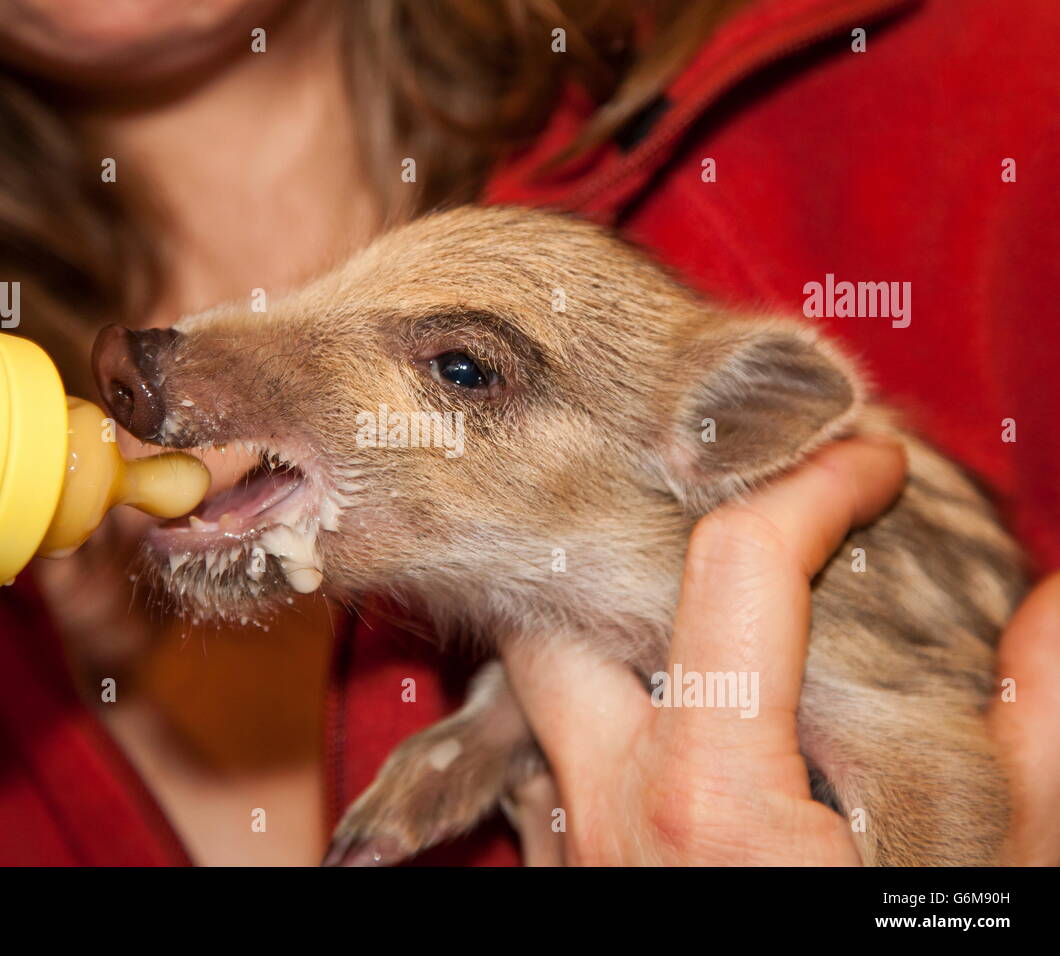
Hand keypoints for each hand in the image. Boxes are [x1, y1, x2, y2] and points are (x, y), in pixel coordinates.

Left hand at [503, 437, 1059, 865]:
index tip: (865, 466)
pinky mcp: (577, 882)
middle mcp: (616, 814)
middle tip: (737, 531)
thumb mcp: (1015, 870)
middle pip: (567, 613)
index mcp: (716, 796)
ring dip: (606, 631)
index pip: (731, 568)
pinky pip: (545, 765)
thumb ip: (1042, 725)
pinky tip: (676, 717)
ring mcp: (582, 852)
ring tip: (703, 610)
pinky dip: (597, 715)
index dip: (809, 486)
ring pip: (537, 689)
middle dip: (641, 549)